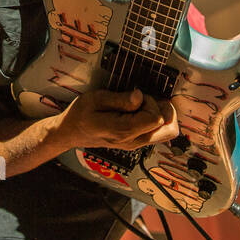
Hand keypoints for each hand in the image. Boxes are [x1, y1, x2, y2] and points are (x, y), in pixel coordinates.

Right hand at [56, 87, 178, 150]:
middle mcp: (133, 141)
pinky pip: (159, 133)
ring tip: (141, 105)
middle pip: (170, 129)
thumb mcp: (95, 99)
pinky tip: (141, 110)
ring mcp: (136, 143)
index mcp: (124, 131)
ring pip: (167, 132)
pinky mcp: (136, 142)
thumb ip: (120, 99)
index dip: (151, 102)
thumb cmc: (80, 114)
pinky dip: (157, 120)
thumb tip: (140, 96)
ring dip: (161, 114)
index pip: (157, 118)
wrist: (70, 133)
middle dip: (163, 109)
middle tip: (144, 101)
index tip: (135, 97)